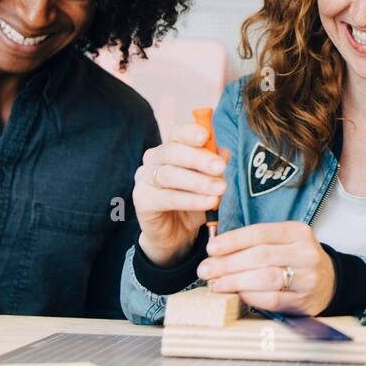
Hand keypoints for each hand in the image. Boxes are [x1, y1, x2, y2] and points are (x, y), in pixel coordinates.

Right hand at [133, 121, 229, 266]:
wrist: (176, 233)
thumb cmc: (193, 200)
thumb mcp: (210, 181)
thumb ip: (215, 166)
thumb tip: (224, 153)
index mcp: (170, 147)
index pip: (177, 133)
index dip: (190, 132)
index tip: (206, 136)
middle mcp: (153, 159)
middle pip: (171, 151)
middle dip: (198, 158)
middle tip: (220, 167)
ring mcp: (144, 179)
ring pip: (168, 174)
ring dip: (197, 182)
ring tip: (220, 189)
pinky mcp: (142, 200)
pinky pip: (166, 197)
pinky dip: (190, 200)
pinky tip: (209, 203)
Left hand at [197, 221, 335, 315]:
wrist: (329, 282)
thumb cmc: (296, 259)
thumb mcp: (284, 241)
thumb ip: (256, 242)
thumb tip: (216, 251)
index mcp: (298, 232)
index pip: (260, 233)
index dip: (233, 240)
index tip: (211, 248)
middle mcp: (305, 253)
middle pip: (260, 256)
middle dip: (228, 263)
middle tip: (205, 270)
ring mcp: (307, 278)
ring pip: (265, 278)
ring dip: (235, 281)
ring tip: (216, 283)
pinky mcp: (304, 301)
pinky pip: (272, 299)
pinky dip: (250, 296)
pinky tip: (236, 294)